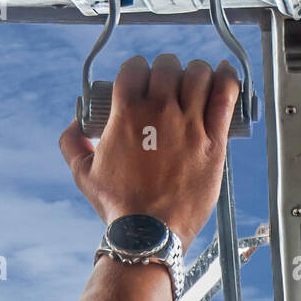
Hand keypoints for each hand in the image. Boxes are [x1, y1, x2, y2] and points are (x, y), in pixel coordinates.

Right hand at [59, 54, 240, 252]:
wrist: (150, 233)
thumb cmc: (119, 207)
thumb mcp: (83, 174)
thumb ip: (73, 142)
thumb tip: (76, 123)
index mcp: (126, 113)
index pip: (135, 67)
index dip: (139, 71)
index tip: (143, 84)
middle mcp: (159, 112)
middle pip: (168, 66)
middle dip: (167, 71)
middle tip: (170, 88)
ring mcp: (190, 125)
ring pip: (198, 75)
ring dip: (196, 74)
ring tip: (196, 85)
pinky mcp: (214, 142)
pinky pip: (225, 96)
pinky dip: (227, 79)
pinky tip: (225, 75)